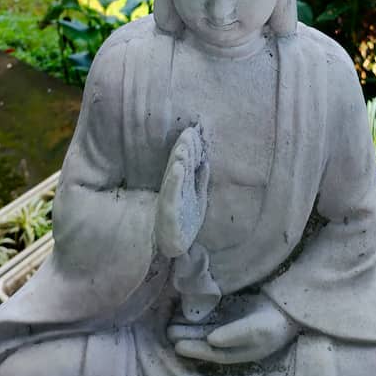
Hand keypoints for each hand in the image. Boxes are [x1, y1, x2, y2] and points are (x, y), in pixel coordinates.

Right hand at [155, 126, 208, 257]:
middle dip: (185, 148)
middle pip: (180, 164)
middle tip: (190, 132)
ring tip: (184, 147)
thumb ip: (201, 180)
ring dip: (179, 161)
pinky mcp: (169, 211)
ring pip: (175, 176)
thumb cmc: (186, 221)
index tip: (196, 129)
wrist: (174, 246)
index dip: (192, 146)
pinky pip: (172, 194)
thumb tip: (206, 161)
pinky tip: (178, 169)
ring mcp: (171, 198)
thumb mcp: (198, 198)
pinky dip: (175, 181)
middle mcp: (175, 188)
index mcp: (183, 184)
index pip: (188, 161)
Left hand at [171, 295, 299, 363]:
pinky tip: (187, 309)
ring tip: (171, 322)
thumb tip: (211, 341)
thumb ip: (233, 334)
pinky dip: (199, 314)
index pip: (211, 353)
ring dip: (190, 326)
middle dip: (187, 337)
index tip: (177, 346)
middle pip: (205, 341)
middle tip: (167, 331)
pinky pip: (211, 316)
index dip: (194, 349)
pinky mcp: (232, 312)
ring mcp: (231, 326)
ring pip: (205, 328)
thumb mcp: (256, 329)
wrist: (290, 305)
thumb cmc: (274, 321)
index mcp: (238, 352)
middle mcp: (231, 342)